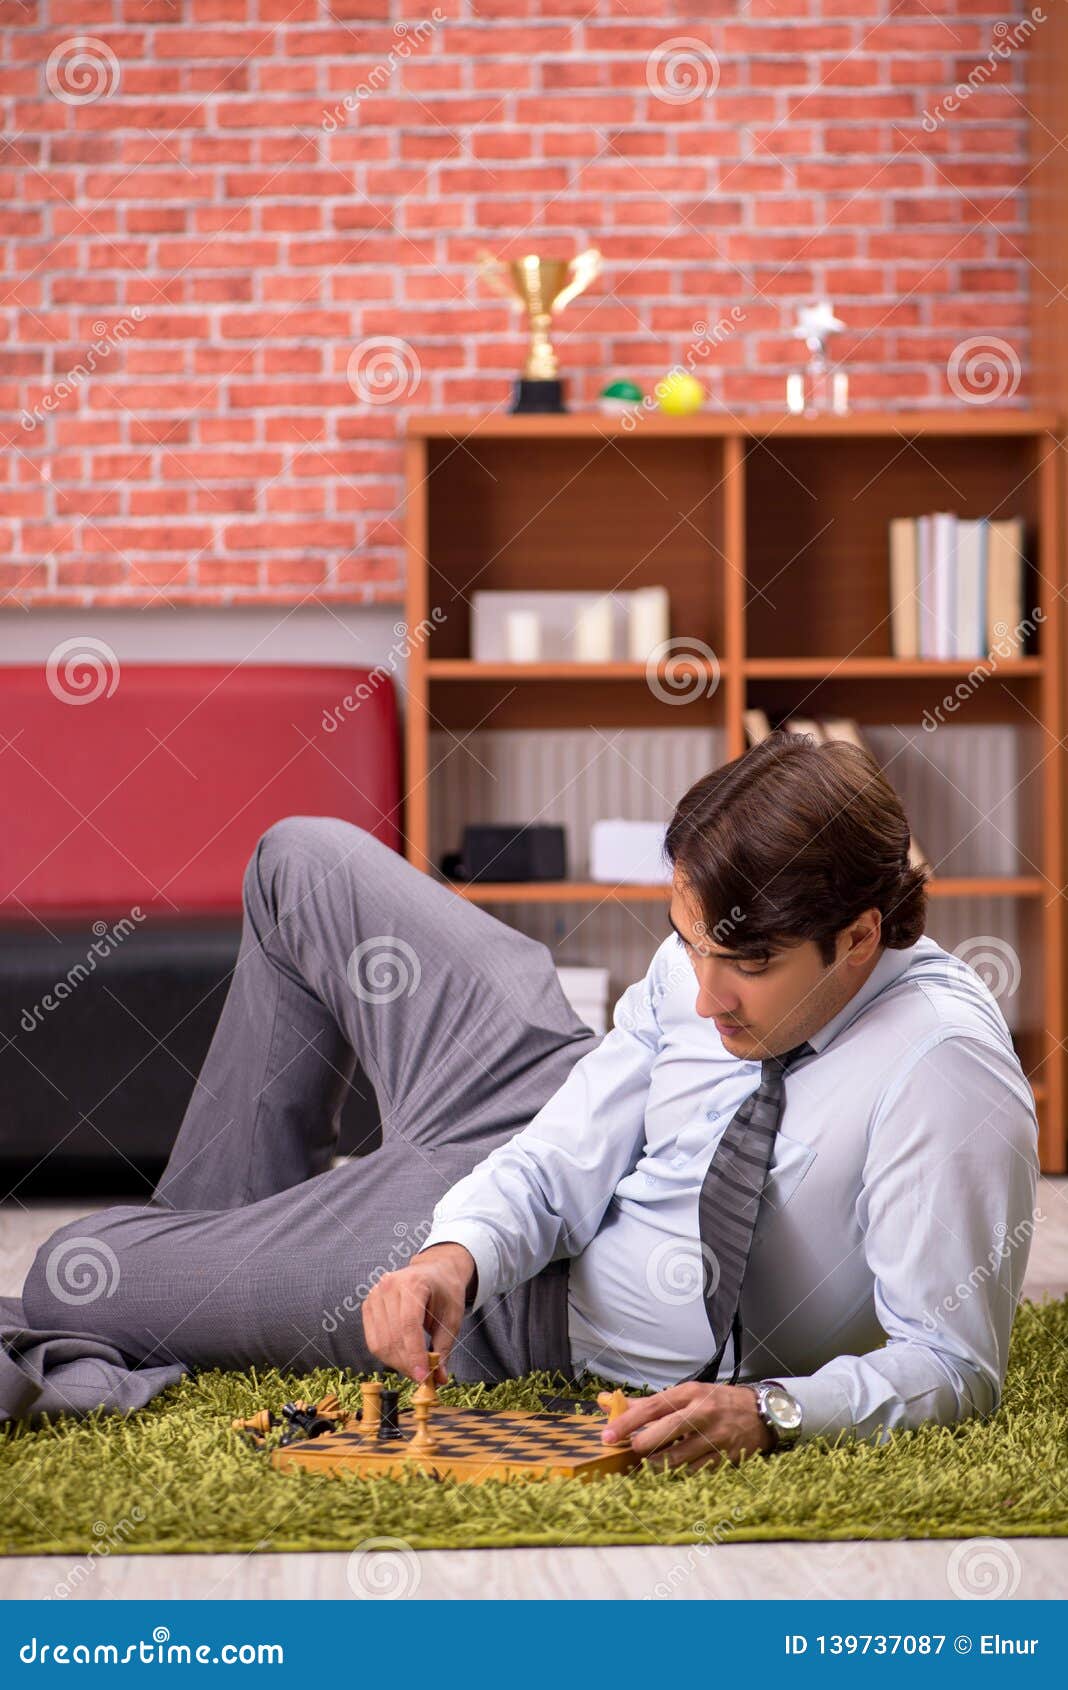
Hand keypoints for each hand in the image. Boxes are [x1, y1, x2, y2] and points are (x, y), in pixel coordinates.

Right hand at [360, 1243, 475, 1383]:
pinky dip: (387, 1355)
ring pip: (380, 1343)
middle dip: (408, 1364)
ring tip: (414, 1368)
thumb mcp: (452, 1317)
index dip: (415, 1355)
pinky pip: (373, 1340)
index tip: (423, 1378)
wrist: (433, 1271)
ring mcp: (375, 1294)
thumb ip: (444, 1347)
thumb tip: (439, 1378)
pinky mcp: (368, 1305)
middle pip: (392, 1337)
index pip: (409, 1326)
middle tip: (423, 1378)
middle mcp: (389, 1286)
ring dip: (397, 1363)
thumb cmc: (445, 1292)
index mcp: (414, 1283)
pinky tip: (402, 1358)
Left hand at [601, 1382, 772, 1470]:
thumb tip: (607, 1402)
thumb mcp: (686, 1393)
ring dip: (656, 1464)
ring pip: (676, 1458)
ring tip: (649, 1462)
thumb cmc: (716, 1402)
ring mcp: (715, 1437)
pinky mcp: (725, 1458)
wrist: (760, 1412)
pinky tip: (672, 1470)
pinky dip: (678, 1473)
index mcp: (689, 1393)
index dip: (626, 1422)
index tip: (607, 1435)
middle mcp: (702, 1413)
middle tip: (632, 1450)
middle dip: (641, 1445)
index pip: (651, 1407)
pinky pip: (693, 1472)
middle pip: (663, 1433)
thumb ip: (648, 1402)